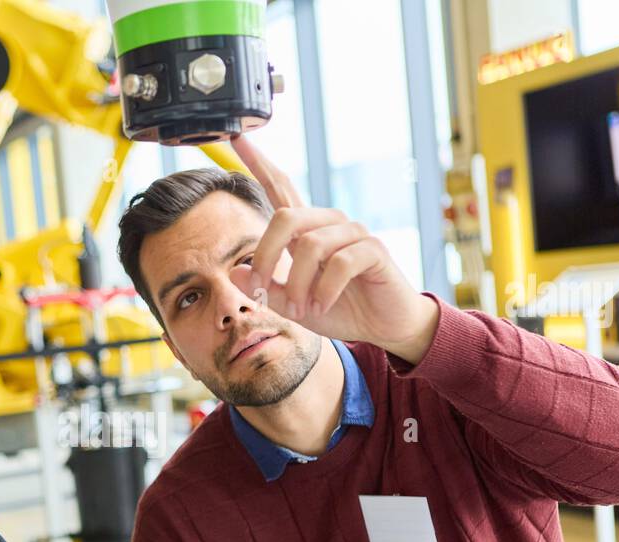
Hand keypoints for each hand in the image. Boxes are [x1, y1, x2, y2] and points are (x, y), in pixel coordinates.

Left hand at [229, 135, 438, 364]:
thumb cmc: (339, 310)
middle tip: (264, 292)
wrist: (383, 327)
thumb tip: (235, 269)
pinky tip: (324, 304)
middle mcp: (329, 224)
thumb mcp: (293, 305)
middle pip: (284, 218)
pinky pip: (340, 263)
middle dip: (267, 257)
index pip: (281, 189)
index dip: (260, 164)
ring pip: (310, 246)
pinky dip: (325, 290)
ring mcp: (353, 233)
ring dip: (299, 285)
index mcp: (306, 231)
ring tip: (304, 308)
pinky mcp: (373, 249)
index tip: (238, 138)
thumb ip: (266, 289)